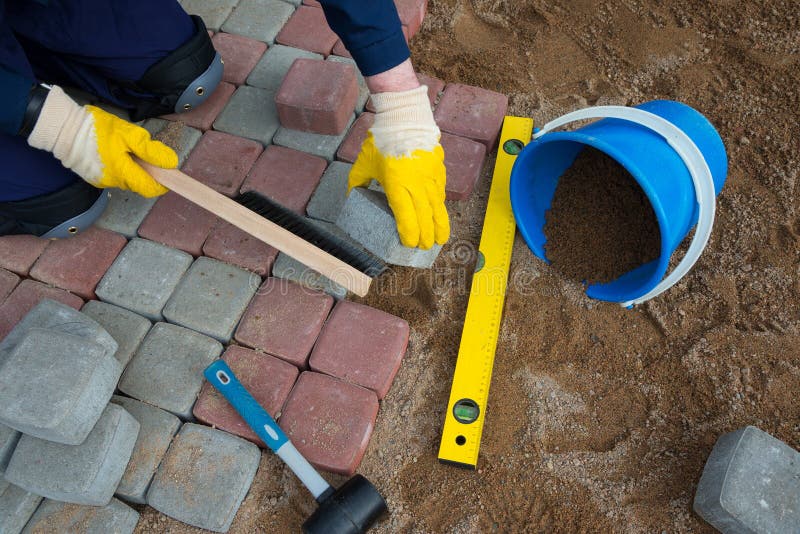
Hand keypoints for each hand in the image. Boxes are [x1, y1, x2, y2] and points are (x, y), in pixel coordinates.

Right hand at [27, 86, 176, 197]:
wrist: (62, 127)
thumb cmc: (96, 129)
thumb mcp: (128, 134)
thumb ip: (150, 150)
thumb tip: (170, 163)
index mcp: (123, 174)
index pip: (150, 188)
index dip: (162, 182)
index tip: (167, 170)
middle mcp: (112, 182)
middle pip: (138, 183)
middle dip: (146, 170)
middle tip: (144, 151)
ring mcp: (101, 181)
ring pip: (126, 178)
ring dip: (132, 167)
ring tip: (126, 148)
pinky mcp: (92, 176)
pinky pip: (113, 175)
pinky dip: (119, 166)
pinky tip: (113, 151)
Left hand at [348, 85, 449, 248]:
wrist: (404, 116)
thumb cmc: (382, 140)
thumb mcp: (363, 162)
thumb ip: (356, 181)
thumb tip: (352, 196)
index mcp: (397, 183)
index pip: (406, 215)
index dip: (410, 232)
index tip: (409, 243)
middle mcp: (416, 182)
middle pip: (425, 216)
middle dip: (426, 235)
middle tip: (425, 248)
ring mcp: (430, 176)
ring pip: (437, 207)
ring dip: (439, 225)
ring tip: (440, 240)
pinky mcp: (438, 169)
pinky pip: (441, 193)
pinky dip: (440, 206)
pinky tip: (439, 215)